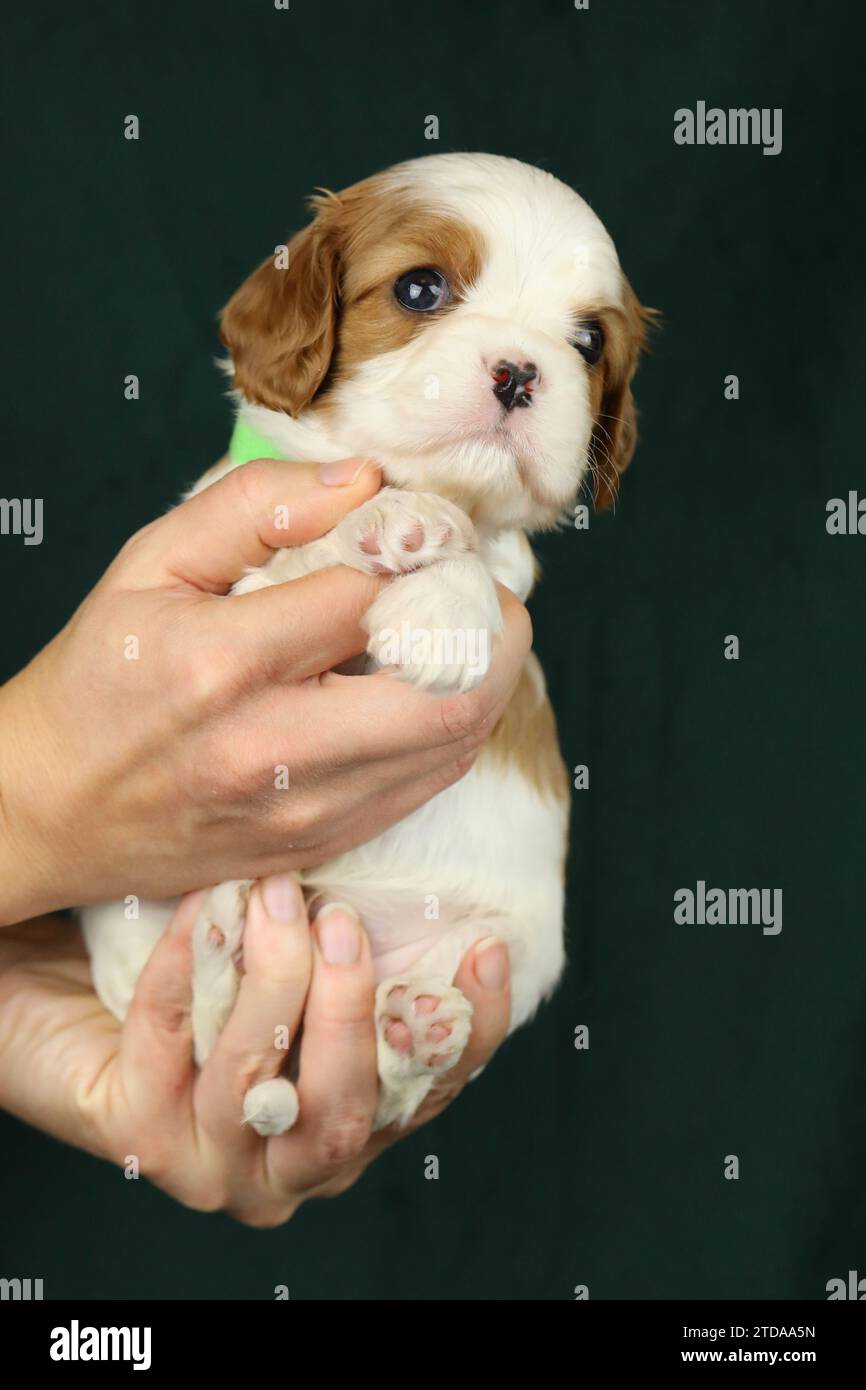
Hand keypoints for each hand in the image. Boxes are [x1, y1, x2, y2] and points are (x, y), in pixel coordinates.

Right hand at [0, 457, 531, 922]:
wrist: (50, 811)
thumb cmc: (97, 680)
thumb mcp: (150, 565)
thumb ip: (254, 506)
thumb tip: (364, 482)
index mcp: (224, 664)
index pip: (372, 596)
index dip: (419, 555)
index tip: (422, 535)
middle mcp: (275, 750)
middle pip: (448, 693)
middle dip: (495, 630)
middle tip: (481, 590)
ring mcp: (305, 811)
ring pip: (453, 745)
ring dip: (484, 679)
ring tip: (459, 633)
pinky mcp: (320, 844)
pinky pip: (426, 785)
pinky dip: (449, 728)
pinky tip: (425, 689)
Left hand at [0, 890, 510, 1223]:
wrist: (70, 993)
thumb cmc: (208, 970)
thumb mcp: (304, 952)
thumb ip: (362, 935)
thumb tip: (440, 853)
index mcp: (354, 1121)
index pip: (432, 1089)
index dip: (469, 1026)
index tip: (484, 946)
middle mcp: (294, 1163)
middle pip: (350, 1112)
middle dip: (350, 1009)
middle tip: (340, 917)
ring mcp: (216, 1163)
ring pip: (260, 1087)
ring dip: (270, 980)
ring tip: (268, 894)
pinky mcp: (141, 1141)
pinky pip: (172, 1045)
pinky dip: (188, 966)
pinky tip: (199, 904)